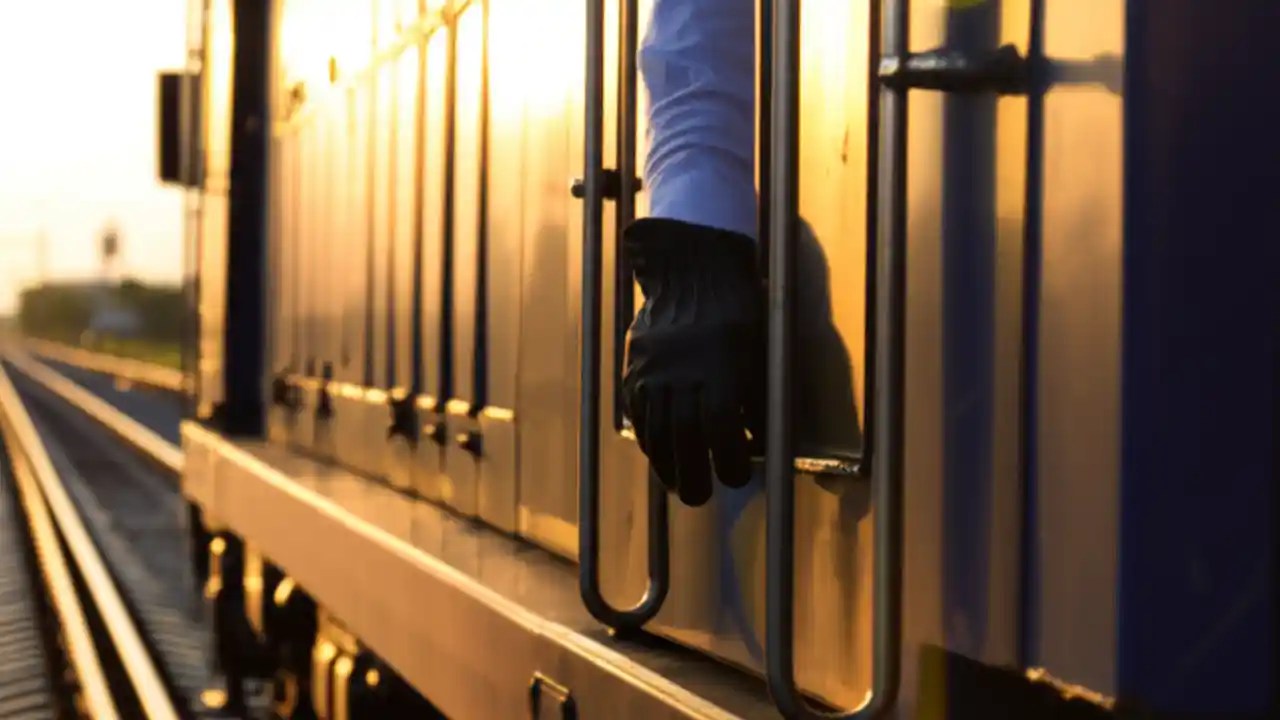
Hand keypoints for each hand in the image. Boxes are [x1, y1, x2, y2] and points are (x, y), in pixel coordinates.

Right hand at [621, 218, 764, 506]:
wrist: (693, 273)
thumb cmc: (740, 314)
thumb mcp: (759, 353)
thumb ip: (756, 399)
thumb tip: (757, 441)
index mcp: (721, 372)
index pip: (721, 433)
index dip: (730, 462)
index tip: (737, 477)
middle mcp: (684, 376)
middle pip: (684, 441)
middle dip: (692, 476)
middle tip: (698, 498)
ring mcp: (654, 374)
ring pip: (656, 432)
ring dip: (665, 465)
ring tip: (675, 486)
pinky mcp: (636, 370)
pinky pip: (638, 413)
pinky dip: (647, 438)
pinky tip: (656, 454)